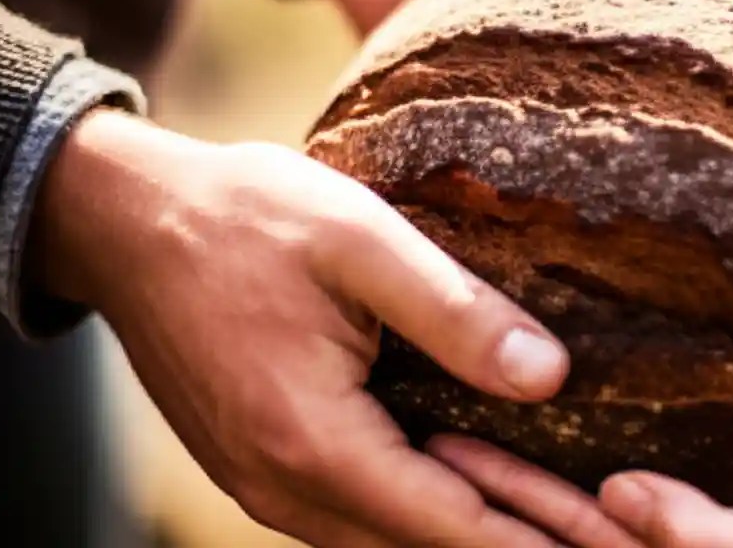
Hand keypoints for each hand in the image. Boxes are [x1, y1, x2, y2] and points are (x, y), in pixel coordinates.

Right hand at [28, 110, 572, 546]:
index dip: (538, 540)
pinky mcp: (257, 467)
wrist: (125, 223)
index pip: (452, 525)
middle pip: (423, 547)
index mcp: (313, 439)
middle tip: (597, 526)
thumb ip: (456, 314)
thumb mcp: (360, 241)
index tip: (607, 537)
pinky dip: (416, 508)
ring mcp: (262, 485)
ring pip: (386, 540)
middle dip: (513, 541)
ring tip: (551, 510)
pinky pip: (352, 514)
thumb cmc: (241, 218)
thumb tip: (549, 378)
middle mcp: (282, 486)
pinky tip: (467, 475)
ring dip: (466, 529)